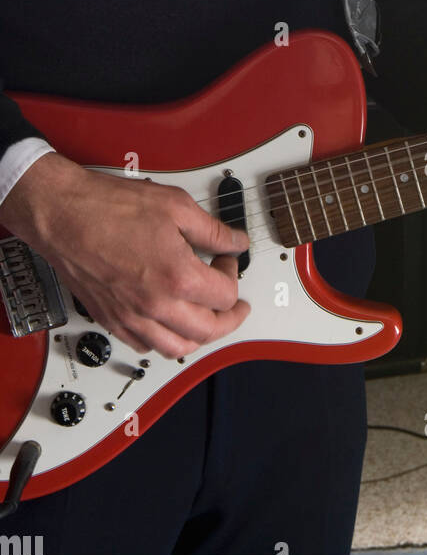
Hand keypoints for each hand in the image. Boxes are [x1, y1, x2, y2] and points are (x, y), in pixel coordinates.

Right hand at [0, 152, 250, 358]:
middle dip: (230, 317)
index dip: (233, 274)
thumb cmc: (109, 207)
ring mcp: (131, 317)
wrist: (62, 214)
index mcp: (177, 277)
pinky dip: (164, 341)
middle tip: (235, 303)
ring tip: (207, 319)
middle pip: (209, 331)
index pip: (226, 295)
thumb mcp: (176, 206)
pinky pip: (144, 347)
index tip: (227, 259)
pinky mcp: (111, 320)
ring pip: (177, 348)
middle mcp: (155, 306)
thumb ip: (213, 230)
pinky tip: (168, 323)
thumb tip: (236, 242)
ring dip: (199, 336)